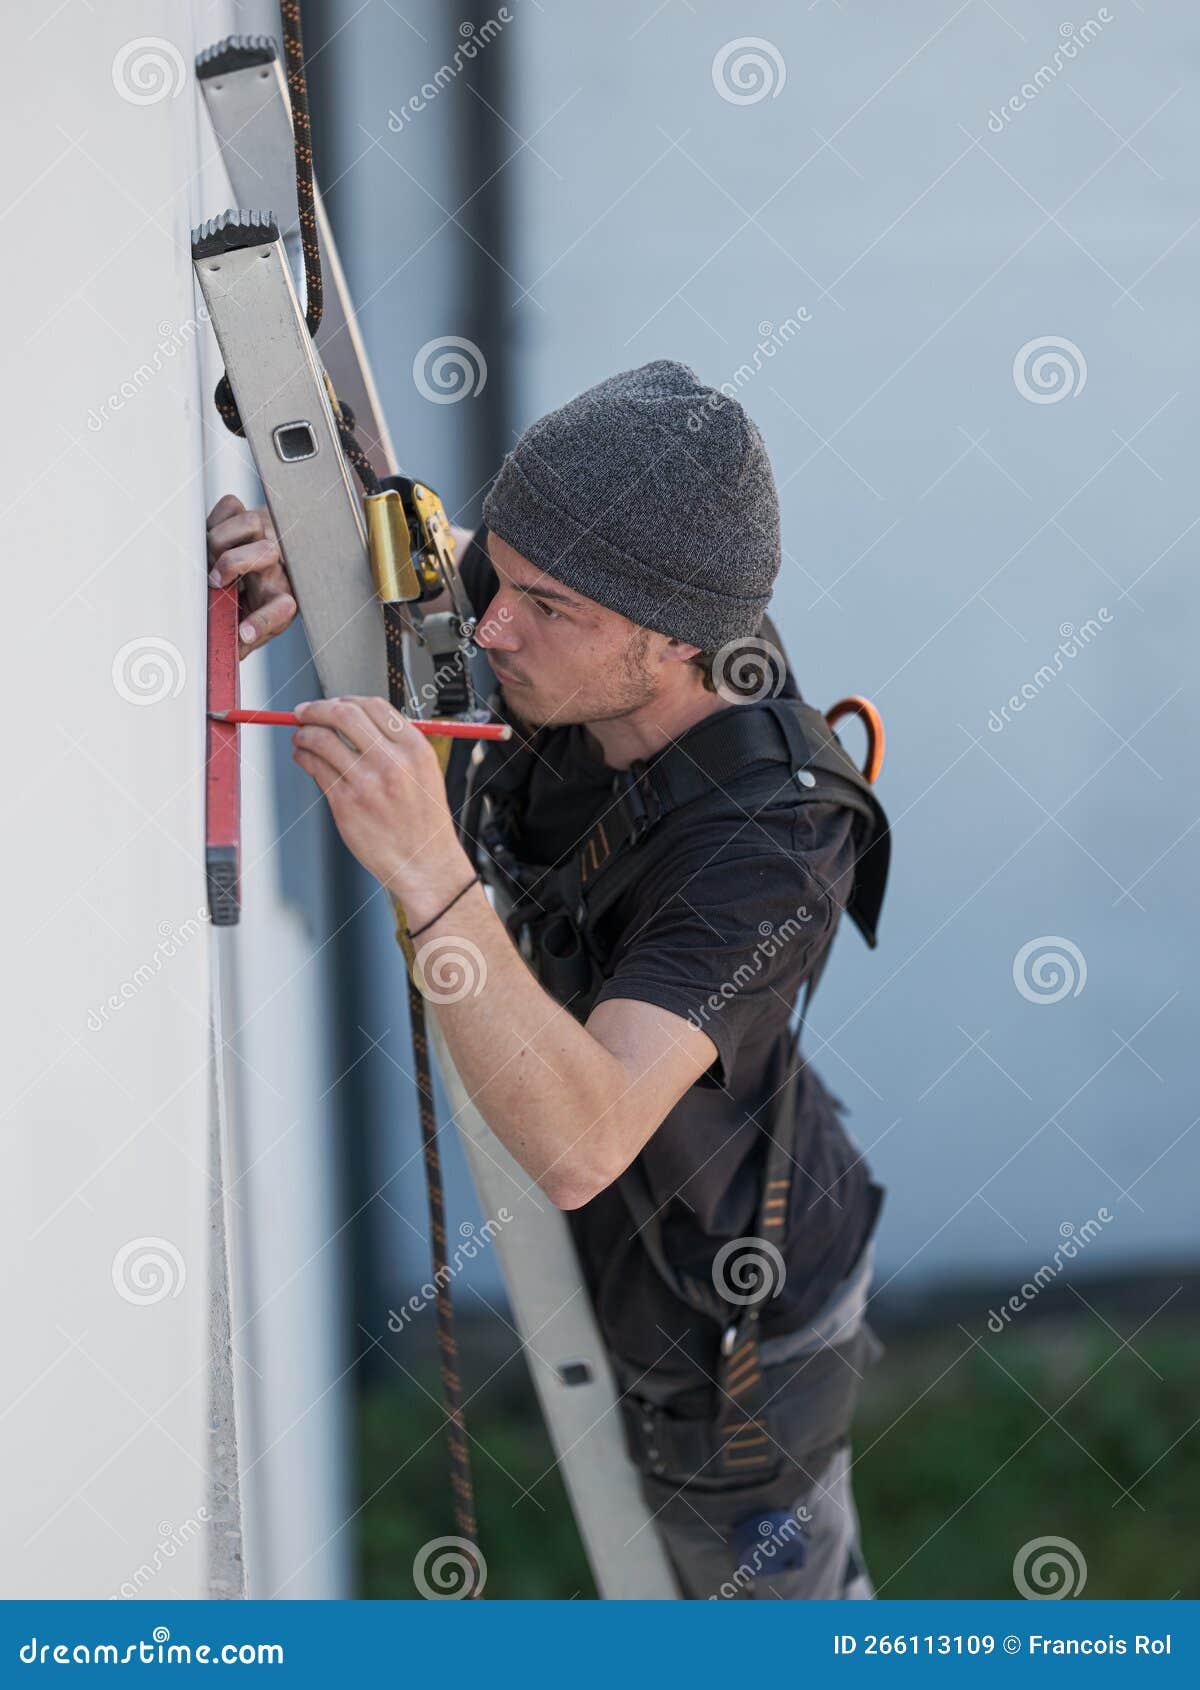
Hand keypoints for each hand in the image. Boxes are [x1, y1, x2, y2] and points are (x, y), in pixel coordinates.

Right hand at [206, 494, 297, 658]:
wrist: (261, 560)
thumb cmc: (253, 598)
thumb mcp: (248, 623)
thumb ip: (236, 644)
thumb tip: (220, 666)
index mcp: (279, 599)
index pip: (281, 612)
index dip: (262, 623)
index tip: (243, 635)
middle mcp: (277, 567)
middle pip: (265, 553)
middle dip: (232, 564)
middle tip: (213, 580)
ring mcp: (267, 536)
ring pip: (248, 524)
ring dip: (220, 540)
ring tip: (208, 557)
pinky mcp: (252, 515)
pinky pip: (232, 506)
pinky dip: (215, 519)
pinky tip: (211, 536)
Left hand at [291, 696, 470, 903]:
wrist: (424, 862)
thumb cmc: (422, 821)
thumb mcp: (424, 772)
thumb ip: (395, 744)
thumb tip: (353, 719)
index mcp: (415, 749)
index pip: (373, 705)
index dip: (345, 699)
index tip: (331, 703)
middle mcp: (392, 762)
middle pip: (344, 714)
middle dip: (316, 708)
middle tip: (303, 711)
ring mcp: (367, 782)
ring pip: (322, 740)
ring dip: (304, 733)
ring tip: (300, 737)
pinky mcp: (346, 803)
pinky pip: (315, 768)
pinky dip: (303, 756)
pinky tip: (303, 757)